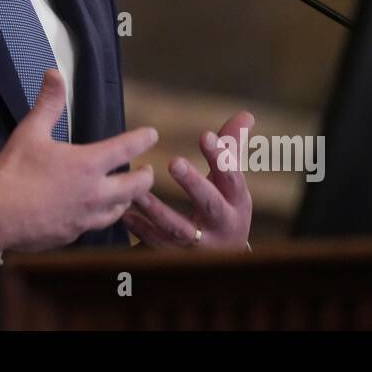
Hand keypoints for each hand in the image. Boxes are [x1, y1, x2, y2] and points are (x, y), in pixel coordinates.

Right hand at [0, 69, 158, 253]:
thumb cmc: (14, 172)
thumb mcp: (30, 131)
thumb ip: (48, 103)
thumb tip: (54, 74)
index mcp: (88, 164)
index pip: (127, 148)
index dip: (143, 139)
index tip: (152, 135)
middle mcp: (94, 193)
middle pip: (136, 187)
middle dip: (146, 177)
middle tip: (147, 170)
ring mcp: (86, 217)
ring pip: (120, 210)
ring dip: (127, 199)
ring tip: (127, 193)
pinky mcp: (74, 234)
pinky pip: (97, 225)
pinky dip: (103, 216)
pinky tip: (96, 213)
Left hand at [122, 110, 253, 250]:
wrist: (221, 257)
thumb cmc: (224, 206)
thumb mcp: (231, 182)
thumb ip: (232, 148)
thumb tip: (246, 114)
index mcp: (237, 201)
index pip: (232, 177)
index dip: (221, 157)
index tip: (205, 135)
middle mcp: (222, 224)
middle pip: (209, 204)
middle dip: (193, 183)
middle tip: (173, 161)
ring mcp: (200, 244)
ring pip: (178, 228)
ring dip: (156, 210)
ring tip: (136, 191)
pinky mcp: (179, 257)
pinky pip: (158, 245)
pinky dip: (142, 231)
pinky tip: (125, 215)